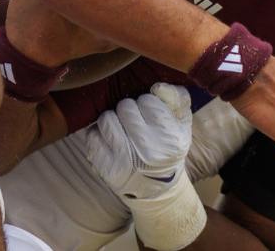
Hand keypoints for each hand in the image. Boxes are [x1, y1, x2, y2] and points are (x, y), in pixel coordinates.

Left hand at [86, 83, 191, 199]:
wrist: (154, 187)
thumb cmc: (167, 148)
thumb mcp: (182, 126)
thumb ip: (177, 100)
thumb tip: (159, 87)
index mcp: (169, 139)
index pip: (147, 100)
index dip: (146, 104)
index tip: (149, 115)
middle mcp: (147, 151)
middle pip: (125, 107)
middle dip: (128, 110)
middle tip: (134, 122)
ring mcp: (125, 161)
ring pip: (106, 118)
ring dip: (112, 119)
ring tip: (121, 128)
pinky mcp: (106, 168)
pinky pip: (92, 135)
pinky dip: (99, 134)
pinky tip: (110, 141)